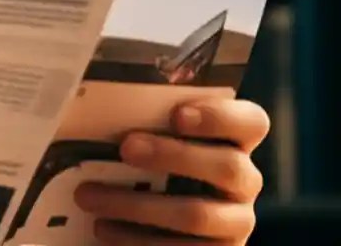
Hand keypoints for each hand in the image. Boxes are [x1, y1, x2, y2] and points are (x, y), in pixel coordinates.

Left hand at [74, 98, 268, 244]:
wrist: (162, 225)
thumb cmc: (153, 167)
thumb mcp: (157, 141)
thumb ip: (148, 125)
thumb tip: (102, 109)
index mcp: (235, 144)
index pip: (251, 122)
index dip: (220, 116)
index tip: (177, 114)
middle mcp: (243, 182)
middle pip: (227, 167)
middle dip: (173, 156)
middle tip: (125, 148)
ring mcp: (235, 222)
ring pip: (197, 215)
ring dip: (138, 205)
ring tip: (90, 196)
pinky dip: (137, 240)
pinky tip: (104, 229)